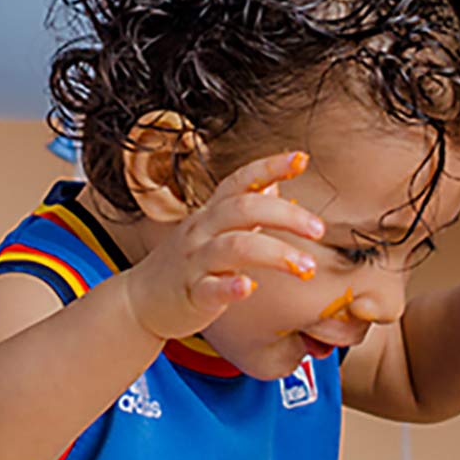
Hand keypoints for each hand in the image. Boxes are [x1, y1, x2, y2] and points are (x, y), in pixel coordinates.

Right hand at [121, 150, 328, 342]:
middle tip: (319, 230)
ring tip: (306, 268)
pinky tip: (249, 287)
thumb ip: (244, 208)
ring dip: (275, 254)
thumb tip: (274, 183)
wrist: (139, 301)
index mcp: (212, 213)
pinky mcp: (191, 294)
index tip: (301, 158)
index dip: (270, 166)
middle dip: (286, 216)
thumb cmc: (185, 264)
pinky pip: (210, 287)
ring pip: (234, 247)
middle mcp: (203, 230)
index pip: (241, 181)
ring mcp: (195, 261)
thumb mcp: (212, 229)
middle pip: (244, 209)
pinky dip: (230, 286)